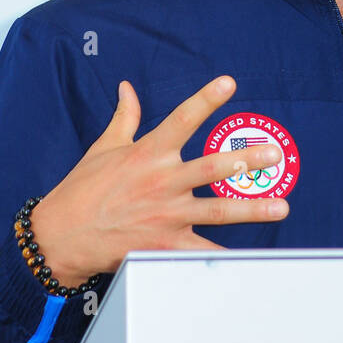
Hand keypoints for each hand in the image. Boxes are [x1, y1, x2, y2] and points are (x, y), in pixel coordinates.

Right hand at [29, 75, 288, 285]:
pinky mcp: (164, 244)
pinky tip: (249, 259)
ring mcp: (166, 214)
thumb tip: (127, 89)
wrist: (61, 235)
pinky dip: (224, 257)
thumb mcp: (103, 147)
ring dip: (253, 208)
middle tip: (273, 154)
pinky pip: (201, 251)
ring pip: (218, 210)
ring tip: (281, 206)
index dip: (206, 98)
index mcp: (148, 152)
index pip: (182, 118)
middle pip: (212, 166)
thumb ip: (125, 117)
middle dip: (246, 160)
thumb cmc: (81, 189)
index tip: (229, 83)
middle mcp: (162, 181)